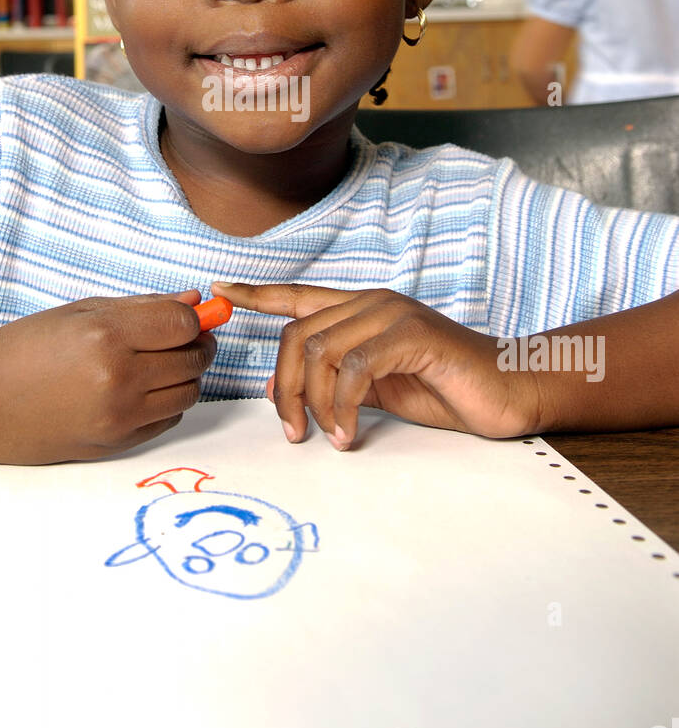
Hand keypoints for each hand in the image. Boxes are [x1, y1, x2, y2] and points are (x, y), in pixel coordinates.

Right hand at [0, 290, 213, 463]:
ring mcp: (118, 417)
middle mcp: (118, 379)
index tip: (183, 317)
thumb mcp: (80, 312)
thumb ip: (141, 307)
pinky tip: (142, 389)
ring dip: (185, 374)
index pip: (183, 324)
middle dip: (195, 344)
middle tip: (178, 338)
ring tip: (159, 364)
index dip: (191, 317)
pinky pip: (169, 419)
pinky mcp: (116, 444)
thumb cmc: (26, 348)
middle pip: (193, 359)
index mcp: (106, 336)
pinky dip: (167, 401)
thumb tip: (194, 301)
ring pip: (189, 392)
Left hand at [211, 282, 539, 448]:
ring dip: (317, 404)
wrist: (507, 390)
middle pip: (298, 335)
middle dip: (287, 390)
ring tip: (332, 437)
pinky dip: (345, 406)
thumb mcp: (377, 389)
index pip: (298, 296)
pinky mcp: (413, 335)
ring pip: (321, 351)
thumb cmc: (445, 389)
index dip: (258, 294)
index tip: (221, 290)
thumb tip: (280, 386)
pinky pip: (356, 368)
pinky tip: (352, 434)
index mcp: (362, 310)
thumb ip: (333, 382)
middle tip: (295, 433)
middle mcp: (372, 303)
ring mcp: (393, 315)